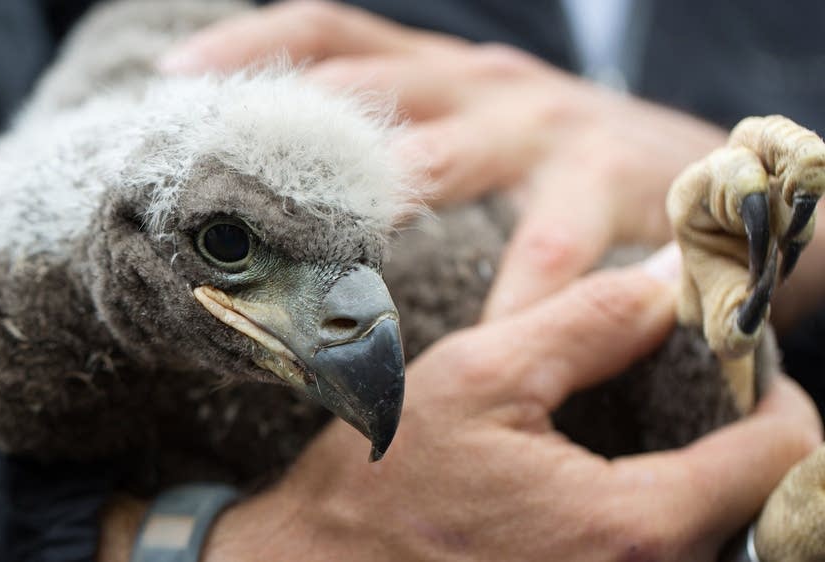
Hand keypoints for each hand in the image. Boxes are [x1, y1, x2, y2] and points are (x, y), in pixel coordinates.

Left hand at [159, 0, 727, 318]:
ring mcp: (543, 126)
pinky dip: (512, 295)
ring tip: (315, 244)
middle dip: (290, 134)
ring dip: (381, 196)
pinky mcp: (607, 182)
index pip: (328, 31)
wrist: (701, 170)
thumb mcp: (474, 126)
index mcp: (438, 69)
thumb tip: (286, 179)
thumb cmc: (557, 164)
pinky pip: (549, 249)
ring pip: (444, 157)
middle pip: (367, 92)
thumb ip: (400, 134)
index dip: (250, 46)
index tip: (174, 82)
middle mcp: (480, 82)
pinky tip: (473, 338)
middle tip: (213, 178)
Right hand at [201, 250, 820, 561]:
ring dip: (710, 479)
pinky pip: (662, 557)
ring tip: (658, 427)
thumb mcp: (482, 376)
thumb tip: (673, 280)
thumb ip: (589, 321)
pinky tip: (613, 479)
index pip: (782, 459)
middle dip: (747, 440)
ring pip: (717, 539)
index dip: (779, 396)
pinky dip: (666, 515)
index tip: (744, 365)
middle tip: (701, 390)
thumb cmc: (382, 479)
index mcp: (630, 527)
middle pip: (760, 509)